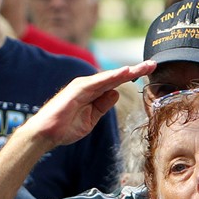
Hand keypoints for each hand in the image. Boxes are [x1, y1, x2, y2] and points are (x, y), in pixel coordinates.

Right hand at [16, 61, 155, 151]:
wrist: (45, 134)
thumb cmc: (65, 127)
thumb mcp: (91, 118)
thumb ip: (103, 106)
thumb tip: (116, 94)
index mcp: (92, 93)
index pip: (116, 83)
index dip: (132, 77)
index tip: (148, 72)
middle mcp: (88, 86)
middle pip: (115, 76)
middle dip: (134, 70)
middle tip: (153, 64)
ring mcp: (83, 86)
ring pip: (109, 77)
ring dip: (126, 71)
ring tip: (143, 66)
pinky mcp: (77, 90)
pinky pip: (97, 82)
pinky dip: (111, 77)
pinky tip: (124, 73)